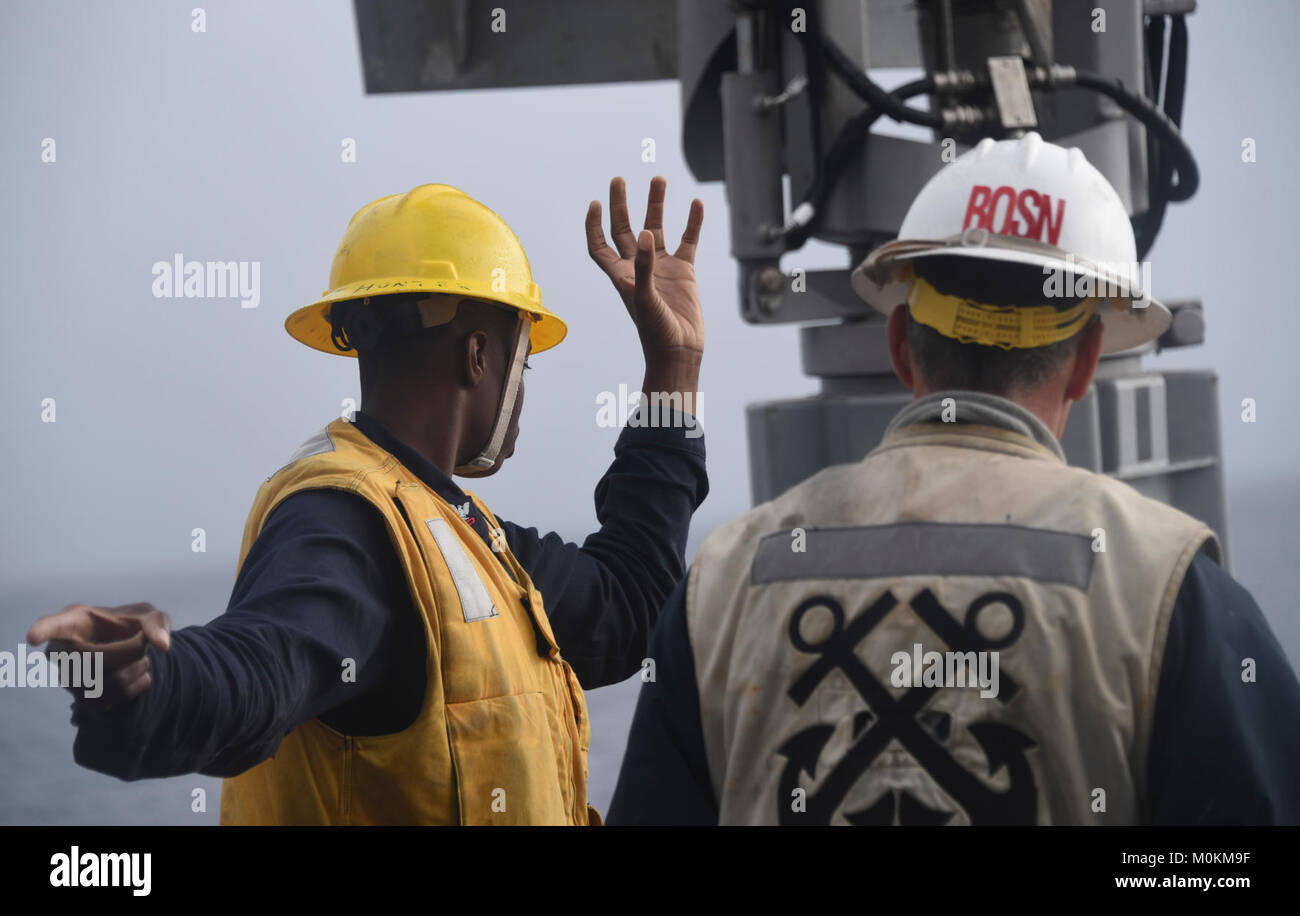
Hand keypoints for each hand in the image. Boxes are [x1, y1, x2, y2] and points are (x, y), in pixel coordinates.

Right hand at [27, 602, 171, 707]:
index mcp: (72, 621)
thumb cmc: (130, 626)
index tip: (33, 637)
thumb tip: (163, 645)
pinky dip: (137, 685)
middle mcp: (62, 651)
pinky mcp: (83, 699)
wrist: (130, 651)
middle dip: (130, 650)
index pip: (52, 626)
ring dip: (137, 668)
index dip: (43, 631)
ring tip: (141, 657)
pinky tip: (138, 673)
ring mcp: (68, 678)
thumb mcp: (146, 615)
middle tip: (142, 643)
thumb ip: (156, 622)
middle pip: (95, 660)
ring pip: (108, 682)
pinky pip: (114, 698)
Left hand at [585, 177, 704, 376]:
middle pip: (623, 229)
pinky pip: (688, 240)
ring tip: (658, 179)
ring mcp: (661, 267)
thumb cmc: (655, 331)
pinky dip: (692, 222)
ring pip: (656, 228)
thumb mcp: (644, 297)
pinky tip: (696, 204)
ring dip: (655, 205)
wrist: (680, 350)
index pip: (599, 245)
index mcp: (620, 274)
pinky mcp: (684, 271)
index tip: (596, 203)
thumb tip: (648, 232)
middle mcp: (638, 266)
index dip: (593, 225)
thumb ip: (645, 266)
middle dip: (620, 204)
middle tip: (618, 179)